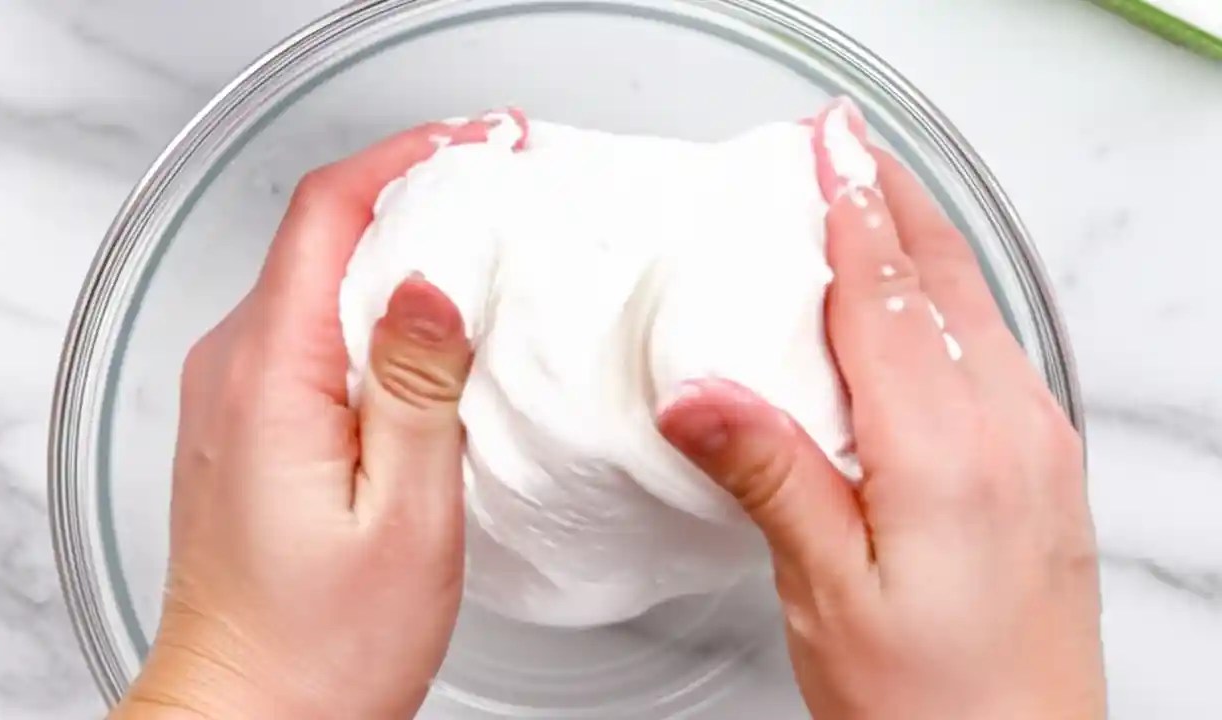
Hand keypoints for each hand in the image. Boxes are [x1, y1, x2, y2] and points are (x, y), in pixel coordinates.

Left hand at [112, 113, 526, 719]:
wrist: (245, 717)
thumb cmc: (319, 649)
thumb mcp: (403, 518)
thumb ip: (415, 391)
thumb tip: (433, 285)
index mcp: (269, 377)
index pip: (326, 213)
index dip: (406, 160)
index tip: (480, 146)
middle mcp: (233, 372)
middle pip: (320, 235)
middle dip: (413, 196)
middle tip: (501, 189)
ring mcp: (233, 396)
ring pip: (316, 281)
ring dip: (397, 252)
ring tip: (482, 250)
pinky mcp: (247, 423)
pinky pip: (307, 331)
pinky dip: (371, 307)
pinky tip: (428, 332)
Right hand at [657, 100, 1105, 719]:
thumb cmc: (930, 705)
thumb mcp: (828, 594)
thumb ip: (772, 477)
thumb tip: (699, 392)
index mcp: (946, 454)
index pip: (886, 299)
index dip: (850, 214)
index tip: (824, 150)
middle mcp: (1009, 432)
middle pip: (943, 282)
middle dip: (892, 204)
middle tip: (844, 151)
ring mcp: (1038, 446)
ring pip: (974, 309)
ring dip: (920, 246)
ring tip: (870, 206)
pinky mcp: (1044, 466)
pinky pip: (993, 350)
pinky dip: (946, 303)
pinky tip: (916, 307)